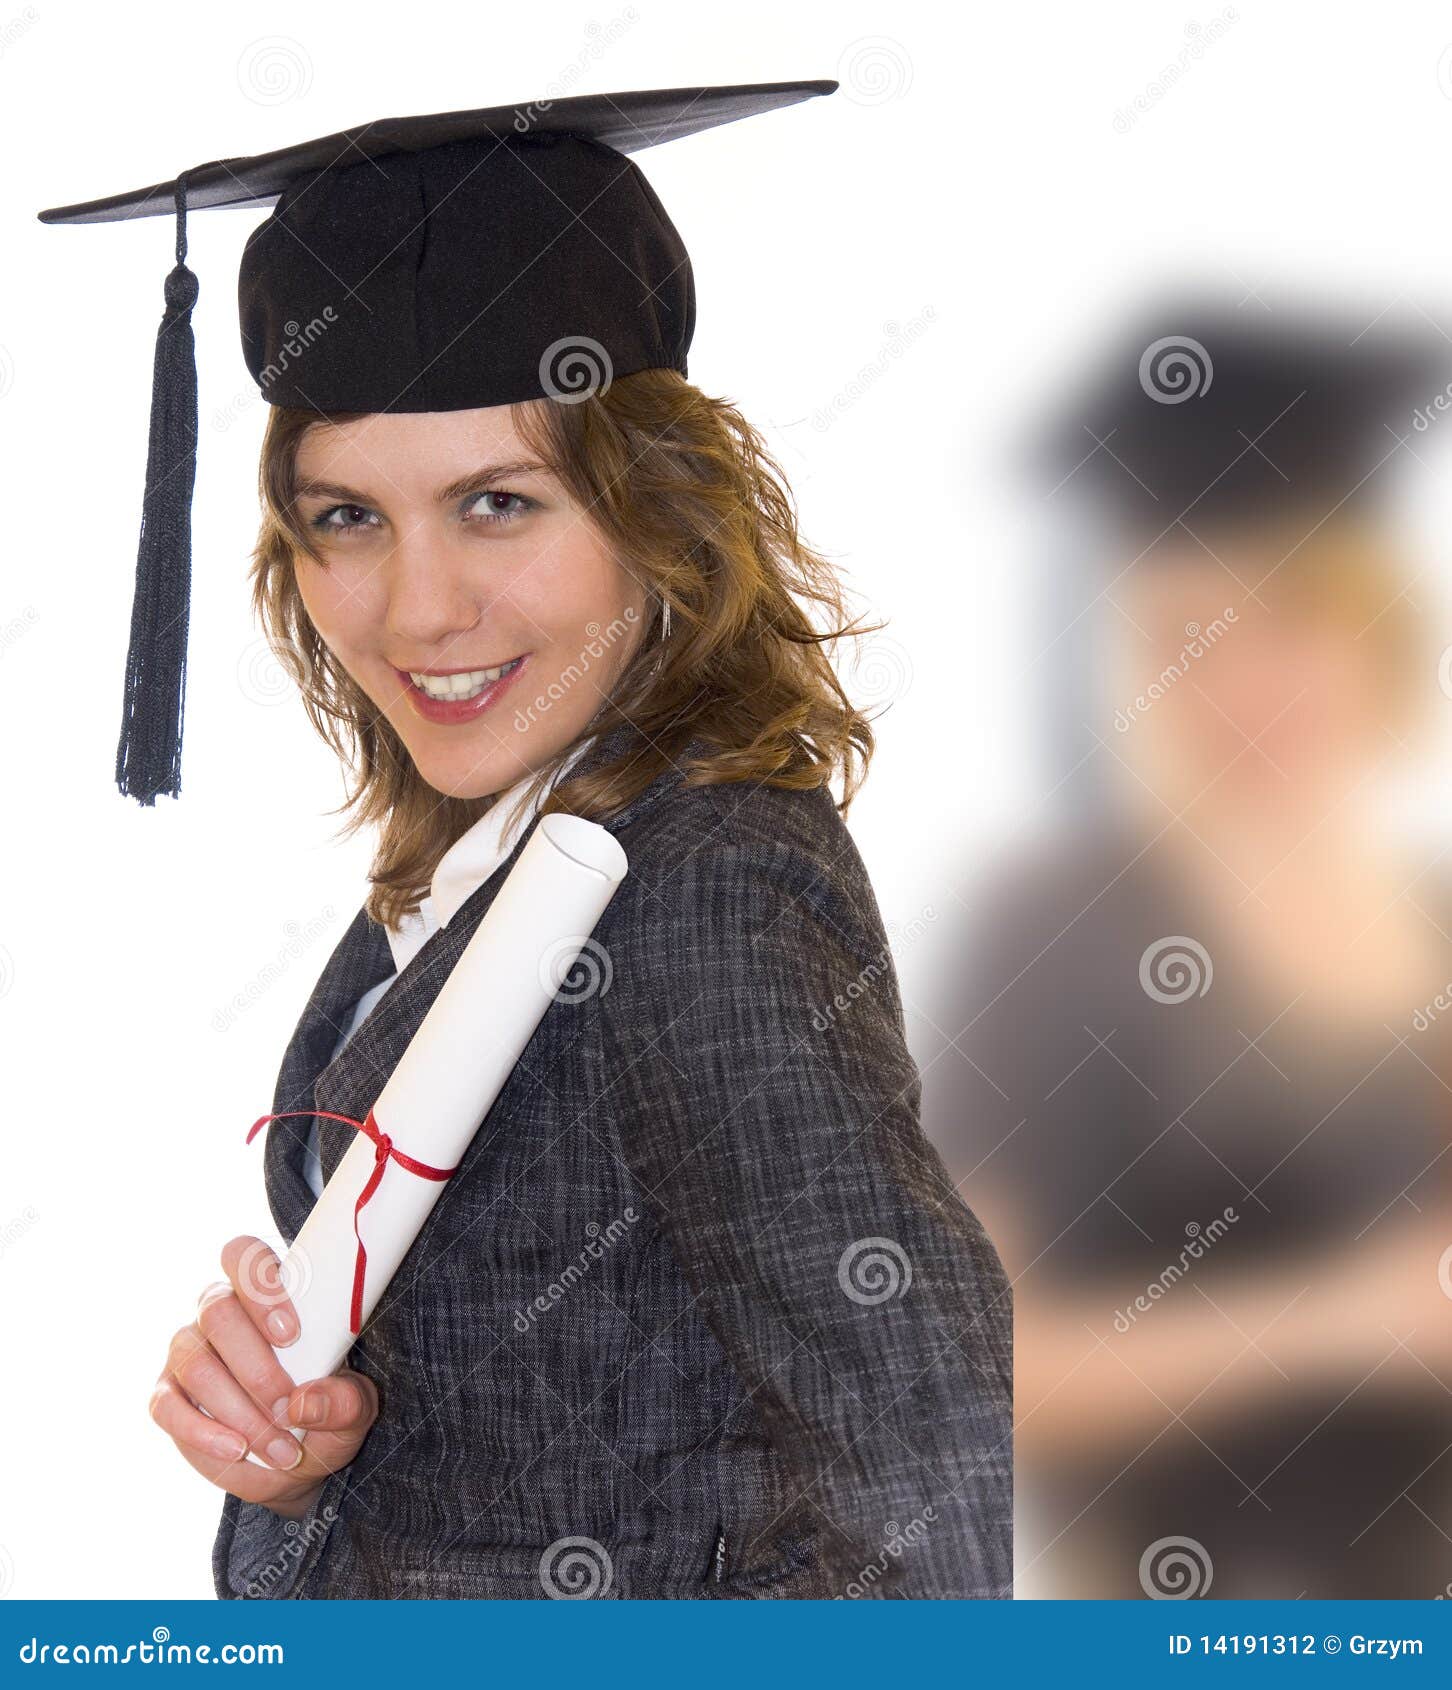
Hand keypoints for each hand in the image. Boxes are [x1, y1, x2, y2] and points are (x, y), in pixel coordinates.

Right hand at [150, 1234, 379, 1516]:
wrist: (292, 1461)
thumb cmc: (326, 1414)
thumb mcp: (355, 1409)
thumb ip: (344, 1402)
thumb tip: (303, 1402)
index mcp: (264, 1294)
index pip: (245, 1256)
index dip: (260, 1287)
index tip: (291, 1334)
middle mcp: (219, 1313)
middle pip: (218, 1311)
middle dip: (256, 1366)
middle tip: (286, 1405)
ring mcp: (188, 1352)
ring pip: (194, 1360)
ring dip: (238, 1409)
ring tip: (278, 1446)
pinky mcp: (167, 1396)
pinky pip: (166, 1406)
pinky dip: (202, 1432)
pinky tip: (235, 1450)